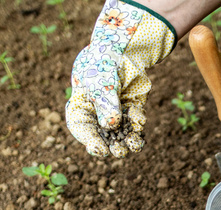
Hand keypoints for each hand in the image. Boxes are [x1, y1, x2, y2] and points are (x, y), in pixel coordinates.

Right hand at [66, 0, 175, 157]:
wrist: (124, 47)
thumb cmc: (103, 62)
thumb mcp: (101, 82)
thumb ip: (106, 104)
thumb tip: (112, 126)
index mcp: (81, 107)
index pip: (82, 130)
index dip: (90, 142)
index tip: (100, 150)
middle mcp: (98, 115)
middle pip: (104, 138)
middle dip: (112, 146)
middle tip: (119, 151)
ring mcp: (116, 113)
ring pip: (122, 135)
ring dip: (128, 142)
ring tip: (135, 144)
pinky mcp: (132, 110)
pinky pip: (135, 124)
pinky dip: (138, 123)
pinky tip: (139, 119)